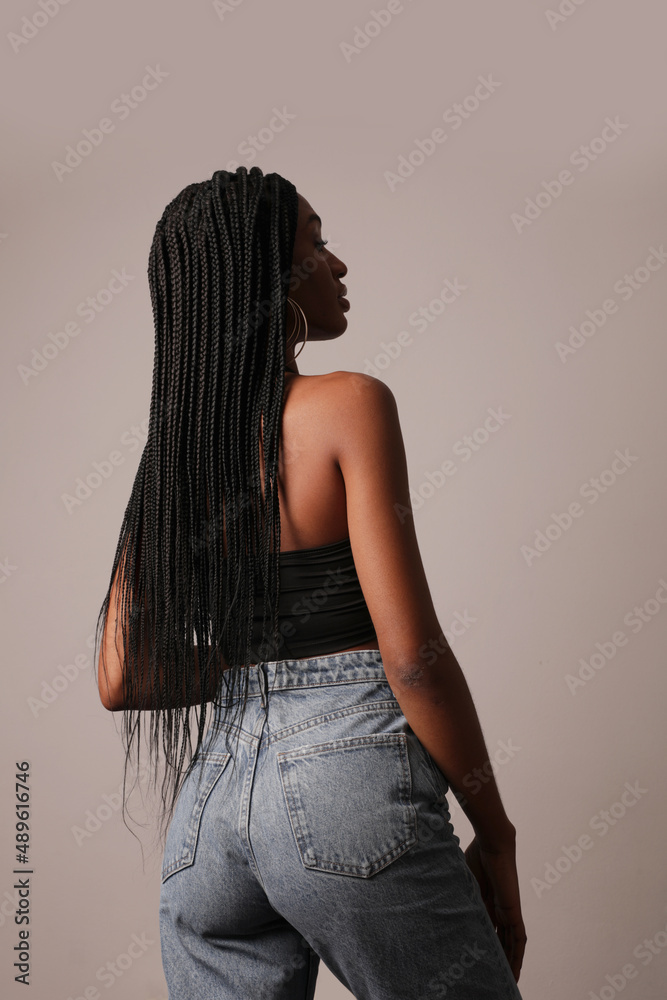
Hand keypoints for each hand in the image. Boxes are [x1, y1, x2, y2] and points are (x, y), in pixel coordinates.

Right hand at [464, 835, 526, 982]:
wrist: (492, 844)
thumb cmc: (477, 854)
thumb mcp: (464, 880)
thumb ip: (458, 893)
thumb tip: (438, 901)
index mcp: (488, 900)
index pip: (489, 927)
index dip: (487, 941)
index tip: (481, 956)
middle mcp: (500, 908)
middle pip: (502, 938)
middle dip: (500, 956)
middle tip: (494, 974)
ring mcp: (508, 910)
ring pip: (511, 942)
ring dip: (510, 960)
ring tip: (508, 979)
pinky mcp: (514, 911)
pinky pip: (519, 938)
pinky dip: (518, 954)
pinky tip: (516, 969)